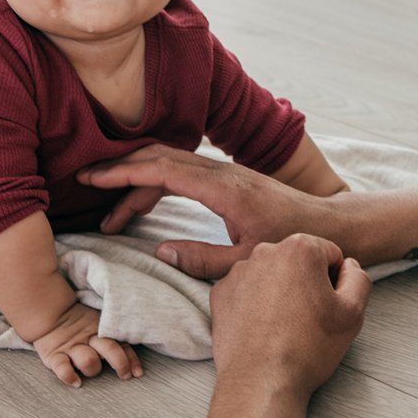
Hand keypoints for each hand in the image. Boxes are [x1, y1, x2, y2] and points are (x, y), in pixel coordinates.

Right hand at [30, 301, 143, 387]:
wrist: (47, 313)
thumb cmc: (77, 323)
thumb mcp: (96, 324)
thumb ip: (111, 335)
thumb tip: (131, 358)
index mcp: (100, 331)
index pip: (120, 344)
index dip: (130, 359)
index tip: (137, 373)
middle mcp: (87, 339)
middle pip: (109, 349)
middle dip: (120, 363)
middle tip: (124, 375)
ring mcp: (71, 347)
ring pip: (88, 360)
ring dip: (93, 369)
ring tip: (91, 371)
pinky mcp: (53, 355)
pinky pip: (62, 368)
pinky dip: (69, 376)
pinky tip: (76, 382)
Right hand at [79, 145, 325, 277]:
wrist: (331, 226)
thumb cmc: (292, 242)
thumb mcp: (246, 260)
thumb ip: (203, 259)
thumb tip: (160, 251)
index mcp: (223, 188)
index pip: (161, 169)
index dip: (123, 172)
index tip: (92, 178)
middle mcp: (222, 172)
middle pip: (159, 158)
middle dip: (120, 169)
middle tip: (86, 183)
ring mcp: (225, 173)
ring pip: (169, 164)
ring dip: (137, 181)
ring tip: (111, 214)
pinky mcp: (228, 180)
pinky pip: (183, 173)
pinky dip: (157, 184)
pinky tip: (144, 205)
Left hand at [209, 235, 370, 396]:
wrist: (261, 380)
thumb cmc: (307, 348)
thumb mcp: (353, 313)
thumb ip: (359, 278)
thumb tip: (348, 266)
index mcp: (300, 248)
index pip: (329, 254)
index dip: (335, 281)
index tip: (328, 304)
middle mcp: (264, 252)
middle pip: (297, 260)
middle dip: (305, 282)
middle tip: (308, 317)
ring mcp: (238, 272)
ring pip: (270, 274)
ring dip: (279, 292)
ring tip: (284, 326)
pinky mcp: (221, 293)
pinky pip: (246, 290)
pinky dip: (255, 304)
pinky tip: (263, 328)